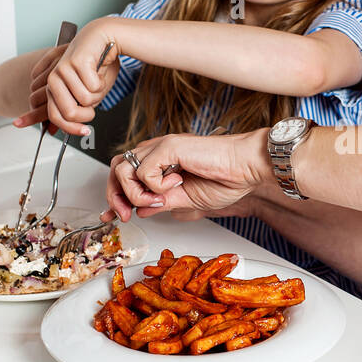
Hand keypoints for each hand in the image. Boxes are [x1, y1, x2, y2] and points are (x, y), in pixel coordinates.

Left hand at [21, 19, 122, 136]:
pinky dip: (102, 82)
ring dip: (98, 93)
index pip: (54, 116)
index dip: (70, 128)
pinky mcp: (74, 63)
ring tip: (97, 79)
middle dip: (88, 115)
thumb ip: (78, 109)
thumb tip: (76, 129)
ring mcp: (62, 70)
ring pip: (85, 101)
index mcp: (53, 88)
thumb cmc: (97, 66)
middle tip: (95, 105)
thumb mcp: (87, 93)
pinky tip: (99, 70)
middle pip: (69, 113)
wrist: (105, 38)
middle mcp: (53, 79)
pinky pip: (93, 87)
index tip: (85, 131)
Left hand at [100, 129, 269, 221]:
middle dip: (115, 196)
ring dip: (136, 194)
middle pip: (115, 168)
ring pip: (123, 170)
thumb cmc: (226, 180)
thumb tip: (139, 210)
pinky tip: (178, 183)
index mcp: (160, 160)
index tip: (115, 215)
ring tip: (160, 199)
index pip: (124, 173)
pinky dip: (155, 186)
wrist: (247, 169)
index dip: (115, 195)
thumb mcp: (185, 200)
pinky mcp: (168, 146)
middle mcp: (157, 151)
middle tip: (127, 214)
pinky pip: (143, 171)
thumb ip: (160, 203)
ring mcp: (161, 147)